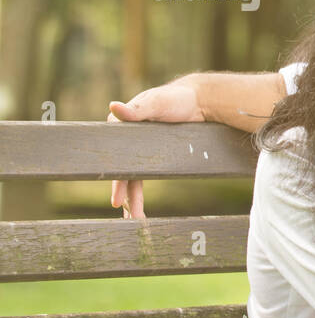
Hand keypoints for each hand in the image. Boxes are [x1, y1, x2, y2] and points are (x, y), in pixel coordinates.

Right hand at [106, 79, 204, 218]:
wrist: (198, 100)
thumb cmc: (175, 98)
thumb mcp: (156, 102)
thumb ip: (136, 108)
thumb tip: (113, 106)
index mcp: (120, 128)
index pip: (114, 160)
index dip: (116, 181)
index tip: (117, 201)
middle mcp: (126, 141)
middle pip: (123, 173)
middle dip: (124, 196)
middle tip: (126, 216)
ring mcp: (139, 149)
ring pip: (133, 178)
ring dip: (132, 198)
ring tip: (134, 219)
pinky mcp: (154, 153)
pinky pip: (145, 175)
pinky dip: (140, 190)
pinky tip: (138, 204)